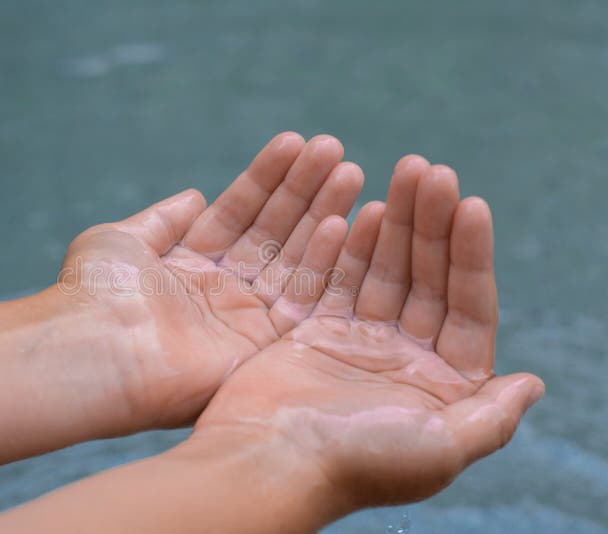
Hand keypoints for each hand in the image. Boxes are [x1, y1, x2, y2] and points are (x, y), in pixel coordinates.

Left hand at [41, 132, 362, 429]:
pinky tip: (340, 222)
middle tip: (334, 148)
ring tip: (349, 171)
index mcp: (191, 264)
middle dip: (303, 189)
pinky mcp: (263, 347)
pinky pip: (302, 299)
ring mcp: (246, 318)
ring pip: (295, 258)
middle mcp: (223, 290)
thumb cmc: (96, 294)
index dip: (266, 178)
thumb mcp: (121, 240)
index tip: (295, 142)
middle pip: (274, 231)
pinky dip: (322, 262)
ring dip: (322, 214)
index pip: (240, 212)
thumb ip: (162, 219)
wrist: (93, 352)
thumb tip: (195, 195)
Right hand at [191, 156, 544, 521]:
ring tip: (404, 172)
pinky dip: (352, 245)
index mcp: (440, 386)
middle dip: (432, 224)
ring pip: (385, 271)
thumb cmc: (355, 461)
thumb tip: (533, 383)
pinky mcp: (316, 332)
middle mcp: (404, 361)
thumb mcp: (440, 449)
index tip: (471, 204)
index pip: (467, 306)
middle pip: (427, 279)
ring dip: (398, 223)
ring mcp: (359, 344)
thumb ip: (491, 417)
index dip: (471, 255)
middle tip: (428, 169)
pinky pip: (340, 279)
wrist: (268, 464)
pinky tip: (366, 209)